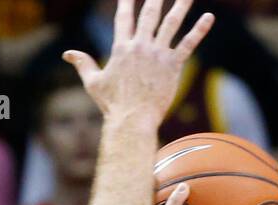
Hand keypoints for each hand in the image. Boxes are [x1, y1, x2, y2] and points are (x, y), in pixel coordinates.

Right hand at [63, 0, 213, 121]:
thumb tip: (67, 54)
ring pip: (172, 23)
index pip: (124, 17)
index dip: (126, 2)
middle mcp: (140, 46)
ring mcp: (158, 54)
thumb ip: (83, 63)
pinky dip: (200, 30)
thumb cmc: (112, 105)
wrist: (132, 120)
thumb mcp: (93, 82)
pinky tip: (209, 17)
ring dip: (182, 5)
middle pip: (149, 13)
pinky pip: (188, 44)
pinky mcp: (173, 65)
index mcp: (121, 48)